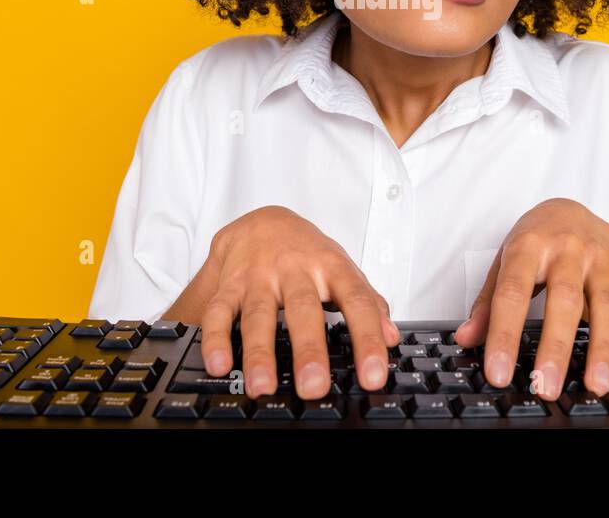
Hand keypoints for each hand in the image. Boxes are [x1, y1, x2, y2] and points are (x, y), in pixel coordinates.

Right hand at [194, 205, 399, 399]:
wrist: (263, 221)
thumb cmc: (309, 254)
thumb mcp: (344, 270)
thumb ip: (369, 303)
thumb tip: (392, 337)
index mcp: (331, 267)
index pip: (356, 302)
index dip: (368, 338)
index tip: (373, 375)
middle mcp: (295, 271)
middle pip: (303, 309)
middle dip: (308, 349)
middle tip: (314, 386)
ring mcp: (259, 277)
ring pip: (257, 314)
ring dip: (259, 352)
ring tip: (262, 387)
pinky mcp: (229, 284)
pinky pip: (219, 311)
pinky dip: (216, 338)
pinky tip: (219, 364)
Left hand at [452, 197, 608, 399]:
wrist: (568, 206)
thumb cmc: (533, 238)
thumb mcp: (502, 261)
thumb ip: (488, 302)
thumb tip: (467, 339)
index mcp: (530, 246)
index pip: (513, 293)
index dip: (502, 333)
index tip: (497, 371)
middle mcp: (569, 250)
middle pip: (564, 301)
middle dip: (556, 347)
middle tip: (547, 386)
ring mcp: (603, 259)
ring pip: (607, 305)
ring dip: (604, 348)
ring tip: (598, 385)